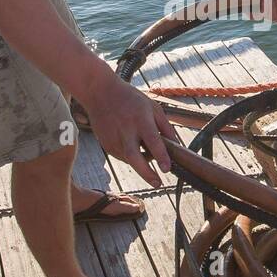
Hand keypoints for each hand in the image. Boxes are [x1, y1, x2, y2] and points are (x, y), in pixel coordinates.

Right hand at [79, 70, 179, 187]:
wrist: (100, 92)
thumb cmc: (131, 99)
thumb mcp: (152, 107)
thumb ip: (166, 127)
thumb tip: (177, 146)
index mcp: (140, 119)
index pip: (152, 140)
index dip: (160, 156)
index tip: (166, 169)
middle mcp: (126, 130)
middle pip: (134, 157)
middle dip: (146, 173)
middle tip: (157, 184)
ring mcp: (113, 138)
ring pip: (129, 159)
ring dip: (140, 161)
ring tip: (141, 144)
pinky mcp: (106, 144)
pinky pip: (122, 156)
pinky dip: (130, 155)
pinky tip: (130, 140)